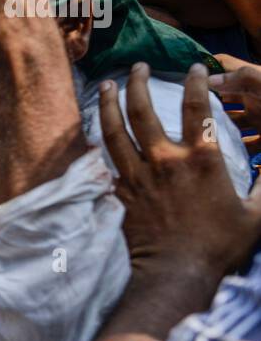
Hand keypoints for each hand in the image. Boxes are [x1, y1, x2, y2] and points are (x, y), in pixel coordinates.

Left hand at [101, 62, 260, 277]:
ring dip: (108, 103)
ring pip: (115, 129)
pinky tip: (95, 128)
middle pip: (144, 109)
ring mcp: (138, 175)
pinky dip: (98, 139)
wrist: (176, 273)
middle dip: (139, 82)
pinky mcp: (120, 192)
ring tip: (106, 85)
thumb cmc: (220, 246)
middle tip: (136, 67)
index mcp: (202, 159)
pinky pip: (105, 158)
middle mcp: (165, 160)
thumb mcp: (256, 214)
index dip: (195, 81)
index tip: (193, 67)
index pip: (198, 107)